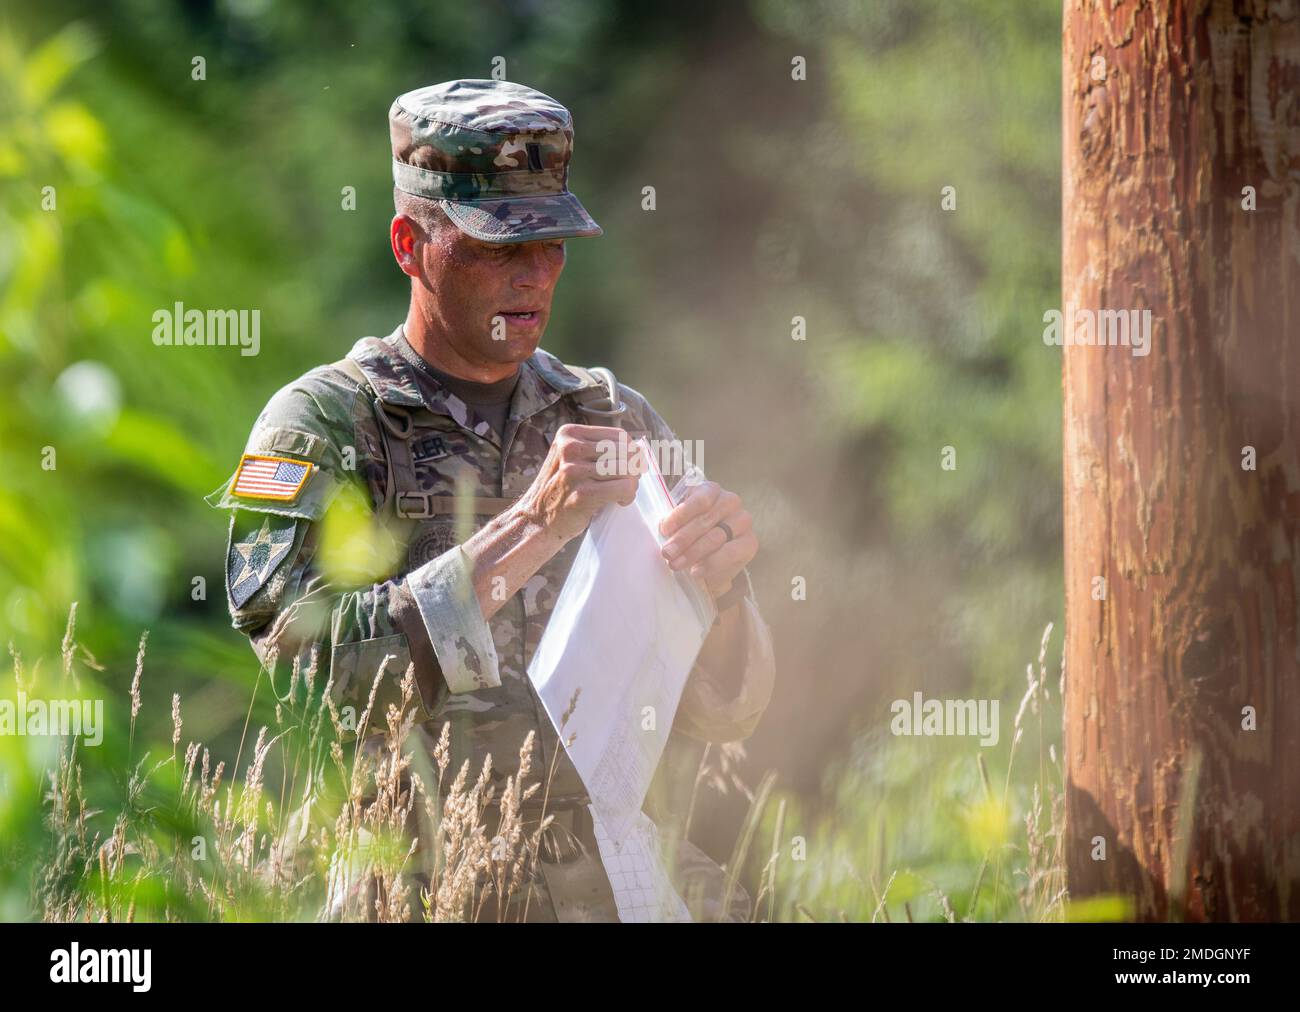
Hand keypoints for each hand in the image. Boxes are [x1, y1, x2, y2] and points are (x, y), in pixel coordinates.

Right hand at [515, 424, 640, 544]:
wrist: (537, 519)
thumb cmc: (561, 489)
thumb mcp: (570, 458)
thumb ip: (597, 449)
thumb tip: (638, 449)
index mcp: (569, 434)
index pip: (618, 435)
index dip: (631, 452)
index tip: (627, 468)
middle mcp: (570, 448)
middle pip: (626, 451)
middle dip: (633, 469)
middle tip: (627, 483)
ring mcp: (575, 470)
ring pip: (627, 469)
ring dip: (631, 484)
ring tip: (621, 494)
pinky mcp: (583, 494)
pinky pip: (623, 487)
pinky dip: (628, 495)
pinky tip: (619, 501)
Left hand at [658, 480, 756, 598]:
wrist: (710, 564)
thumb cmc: (692, 537)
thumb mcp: (680, 525)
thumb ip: (674, 522)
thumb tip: (663, 528)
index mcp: (711, 490)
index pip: (699, 499)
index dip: (681, 514)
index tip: (665, 530)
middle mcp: (730, 501)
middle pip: (705, 519)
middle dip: (683, 538)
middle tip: (667, 553)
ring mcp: (743, 521)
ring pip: (715, 537)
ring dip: (692, 553)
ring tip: (676, 564)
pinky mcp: (750, 542)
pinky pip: (729, 553)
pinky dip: (710, 563)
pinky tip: (696, 571)